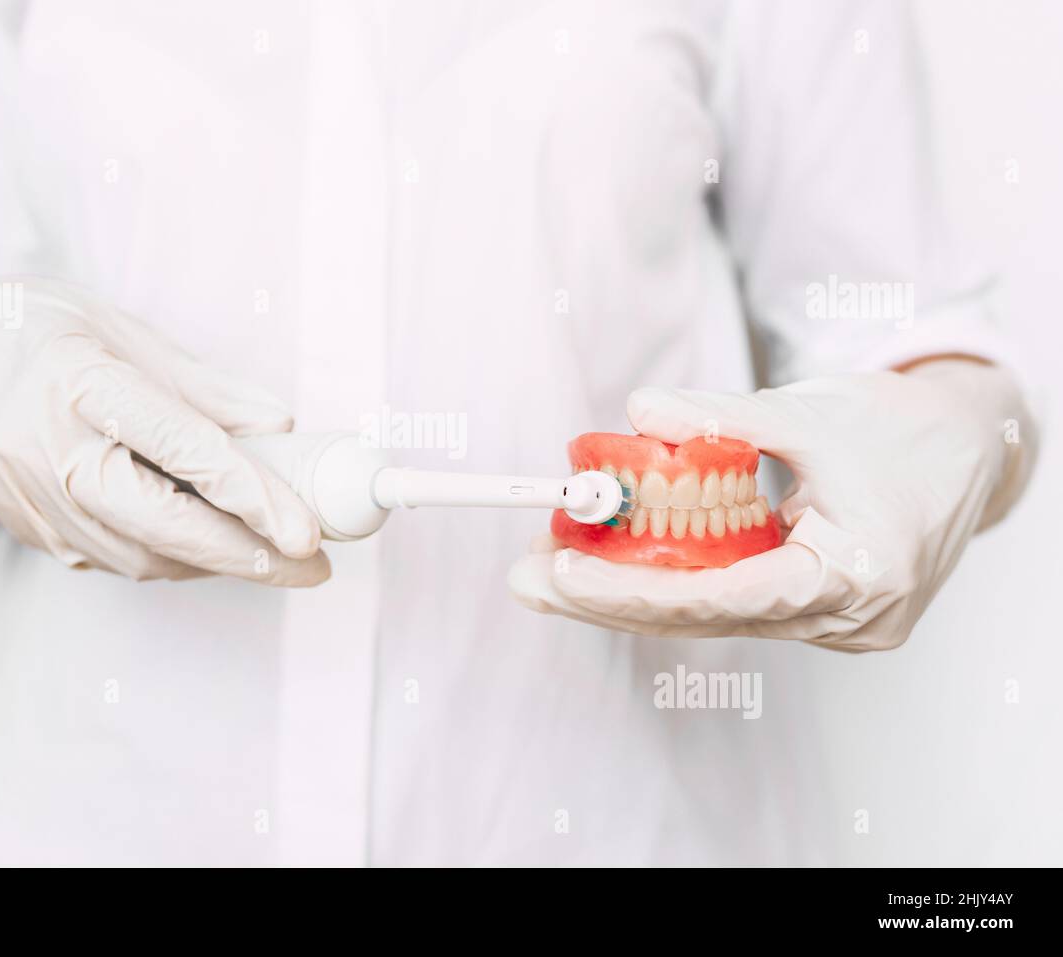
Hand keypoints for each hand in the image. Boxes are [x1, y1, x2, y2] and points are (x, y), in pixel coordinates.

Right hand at [0, 276, 328, 583]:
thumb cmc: (31, 336)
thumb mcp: (119, 330)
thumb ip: (202, 385)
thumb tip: (277, 424)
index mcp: (75, 382)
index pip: (179, 446)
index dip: (251, 492)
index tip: (306, 527)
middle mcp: (48, 452)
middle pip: (162, 525)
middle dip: (247, 555)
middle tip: (310, 564)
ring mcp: (36, 502)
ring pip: (145, 557)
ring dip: (219, 562)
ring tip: (279, 553)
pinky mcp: (37, 534)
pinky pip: (121, 559)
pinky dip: (177, 557)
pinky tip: (216, 543)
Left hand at [509, 361, 1034, 650]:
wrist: (974, 450)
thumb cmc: (904, 430)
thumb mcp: (812, 411)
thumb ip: (724, 418)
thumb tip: (638, 413)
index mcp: (855, 576)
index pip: (725, 599)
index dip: (636, 590)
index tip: (564, 571)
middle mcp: (842, 617)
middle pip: (702, 619)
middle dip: (608, 599)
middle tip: (526, 577)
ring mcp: (831, 623)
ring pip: (711, 614)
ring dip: (631, 589)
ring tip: (552, 563)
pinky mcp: (817, 611)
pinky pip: (732, 601)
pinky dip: (673, 580)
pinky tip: (615, 562)